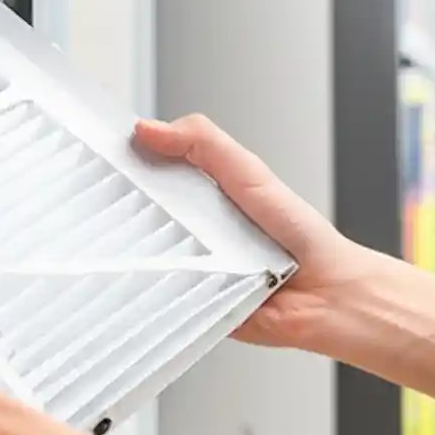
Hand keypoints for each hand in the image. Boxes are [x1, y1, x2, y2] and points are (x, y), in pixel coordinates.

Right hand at [134, 114, 384, 349]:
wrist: (329, 296)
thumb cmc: (300, 235)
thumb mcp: (248, 173)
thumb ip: (203, 144)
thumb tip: (150, 129)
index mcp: (202, 194)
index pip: (151, 170)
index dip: (127, 161)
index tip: (105, 156)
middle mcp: (192, 230)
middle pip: (140, 215)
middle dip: (124, 209)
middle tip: (115, 201)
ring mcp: (189, 268)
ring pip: (145, 258)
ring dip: (140, 252)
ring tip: (144, 241)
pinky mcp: (188, 306)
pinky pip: (161, 298)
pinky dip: (159, 291)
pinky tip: (161, 279)